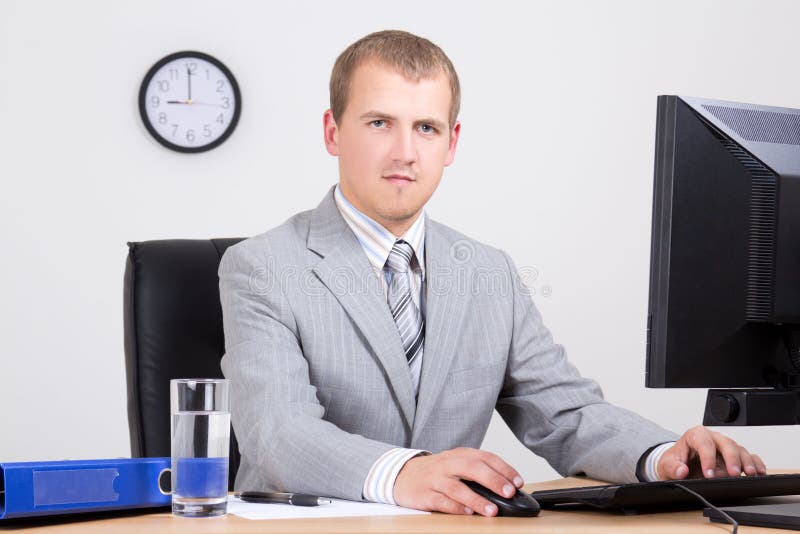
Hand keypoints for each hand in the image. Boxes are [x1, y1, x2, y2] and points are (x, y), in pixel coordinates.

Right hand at [393, 447, 523, 516]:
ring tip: (492, 510)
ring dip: (477, 499)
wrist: (403, 474)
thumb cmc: (438, 471)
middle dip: (493, 479)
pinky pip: (442, 501)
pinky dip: (456, 507)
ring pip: (457, 487)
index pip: (485, 457)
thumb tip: (508, 487)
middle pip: (472, 468)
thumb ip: (479, 471)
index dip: (503, 468)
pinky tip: (468, 513)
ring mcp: (435, 479)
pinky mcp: (425, 494)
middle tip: (509, 492)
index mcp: (460, 455)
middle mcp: (448, 464)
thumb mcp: (457, 464)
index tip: (518, 482)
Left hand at [657, 426, 766, 479]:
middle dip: (731, 458)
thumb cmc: (675, 462)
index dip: (708, 459)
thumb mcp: (667, 465)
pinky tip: (760, 472)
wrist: (679, 466)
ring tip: (750, 474)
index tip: (709, 474)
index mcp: (695, 435)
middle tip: (733, 474)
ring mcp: (725, 447)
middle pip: (726, 443)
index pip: (704, 443)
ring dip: (746, 461)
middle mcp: (713, 438)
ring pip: (739, 449)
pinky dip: (756, 463)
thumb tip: (681, 470)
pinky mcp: (734, 456)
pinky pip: (748, 456)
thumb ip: (672, 467)